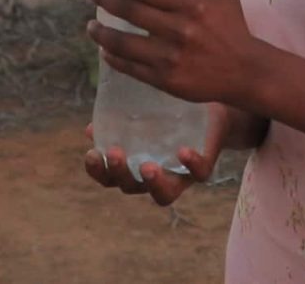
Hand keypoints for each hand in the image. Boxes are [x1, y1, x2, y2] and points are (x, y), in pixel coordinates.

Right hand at [82, 104, 226, 205]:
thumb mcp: (143, 115)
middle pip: (132, 188)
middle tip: (114, 153)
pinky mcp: (204, 168)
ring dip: (153, 183)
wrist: (213, 110)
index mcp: (135, 166)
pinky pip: (199, 174)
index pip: (110, 178)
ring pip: (165, 194)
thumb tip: (91, 128)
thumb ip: (118, 122)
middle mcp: (157, 177)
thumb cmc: (172, 115)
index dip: (98, 172)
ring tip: (146, 166)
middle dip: (121, 173)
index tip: (91, 154)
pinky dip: (191, 164)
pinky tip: (183, 151)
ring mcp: (181, 177)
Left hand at [87, 0, 268, 107]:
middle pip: (131, 12)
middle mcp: (179, 30)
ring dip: (102, 33)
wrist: (247, 73)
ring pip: (124, 43)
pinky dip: (114, 58)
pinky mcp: (165, 80)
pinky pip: (131, 68)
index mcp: (192, 6)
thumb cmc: (234, 29)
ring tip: (91, 26)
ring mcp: (170, 58)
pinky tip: (106, 51)